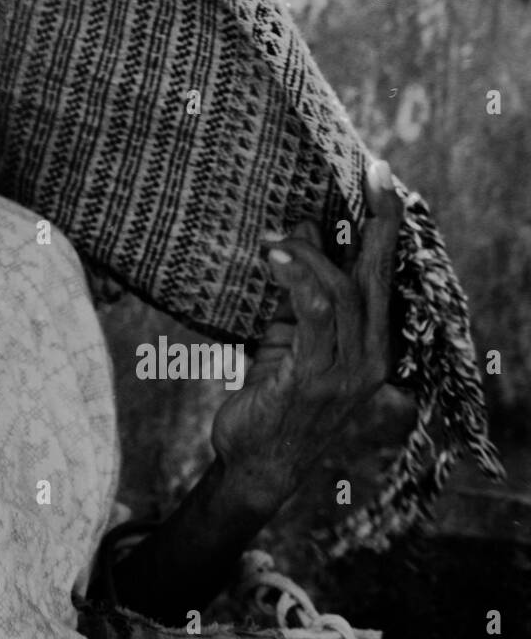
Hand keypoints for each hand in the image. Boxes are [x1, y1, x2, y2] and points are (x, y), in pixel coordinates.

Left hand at [210, 158, 403, 516]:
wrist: (255, 465)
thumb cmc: (271, 396)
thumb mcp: (288, 334)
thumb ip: (299, 286)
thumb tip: (304, 226)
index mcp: (370, 346)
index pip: (383, 277)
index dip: (384, 227)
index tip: (380, 178)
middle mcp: (370, 359)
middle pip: (375, 278)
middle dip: (375, 223)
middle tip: (366, 174)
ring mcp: (347, 373)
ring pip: (340, 293)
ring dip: (308, 256)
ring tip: (275, 238)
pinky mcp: (315, 380)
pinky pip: (314, 316)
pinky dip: (296, 280)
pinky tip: (274, 259)